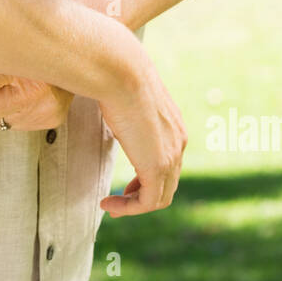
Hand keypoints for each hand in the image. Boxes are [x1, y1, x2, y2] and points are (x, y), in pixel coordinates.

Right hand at [97, 42, 186, 217]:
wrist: (121, 72)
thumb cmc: (115, 75)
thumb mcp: (123, 94)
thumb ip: (122, 104)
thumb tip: (102, 97)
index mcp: (173, 125)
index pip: (169, 162)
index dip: (147, 177)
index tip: (127, 185)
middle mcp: (178, 142)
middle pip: (168, 183)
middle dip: (143, 195)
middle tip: (118, 201)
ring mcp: (171, 155)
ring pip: (160, 196)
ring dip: (134, 206)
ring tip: (110, 206)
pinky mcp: (157, 167)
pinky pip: (148, 202)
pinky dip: (129, 208)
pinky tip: (107, 204)